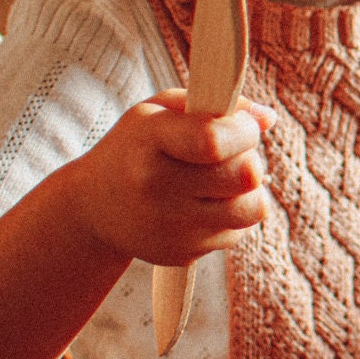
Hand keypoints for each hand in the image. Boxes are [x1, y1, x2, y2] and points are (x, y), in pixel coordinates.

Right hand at [60, 89, 276, 266]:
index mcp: (150, 141)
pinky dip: (231, 216)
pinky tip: (204, 204)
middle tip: (233, 154)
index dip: (244, 132)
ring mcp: (169, 226)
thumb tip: (267, 118)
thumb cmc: (136, 148)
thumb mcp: (160, 112)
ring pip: (251, 209)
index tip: (244, 128)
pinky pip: (236, 233)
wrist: (93, 208)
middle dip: (250, 159)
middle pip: (243, 176)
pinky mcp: (182, 254)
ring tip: (224, 180)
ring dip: (249, 192)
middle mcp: (156, 187)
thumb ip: (215, 103)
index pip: (213, 141)